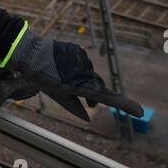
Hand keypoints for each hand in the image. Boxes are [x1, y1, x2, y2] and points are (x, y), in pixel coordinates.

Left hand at [4, 27, 143, 120]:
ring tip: (65, 81)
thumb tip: (88, 117)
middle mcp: (84, 71)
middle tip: (89, 105)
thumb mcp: (55, 94)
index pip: (105, 97)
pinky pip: (82, 63)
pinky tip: (63, 68)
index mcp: (78, 85)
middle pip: (97, 86)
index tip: (139, 112)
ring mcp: (82, 59)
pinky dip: (77, 68)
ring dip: (83, 80)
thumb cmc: (39, 76)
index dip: (124, 105)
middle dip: (94, 95)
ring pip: (89, 74)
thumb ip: (73, 105)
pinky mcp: (78, 50)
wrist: (27, 51)